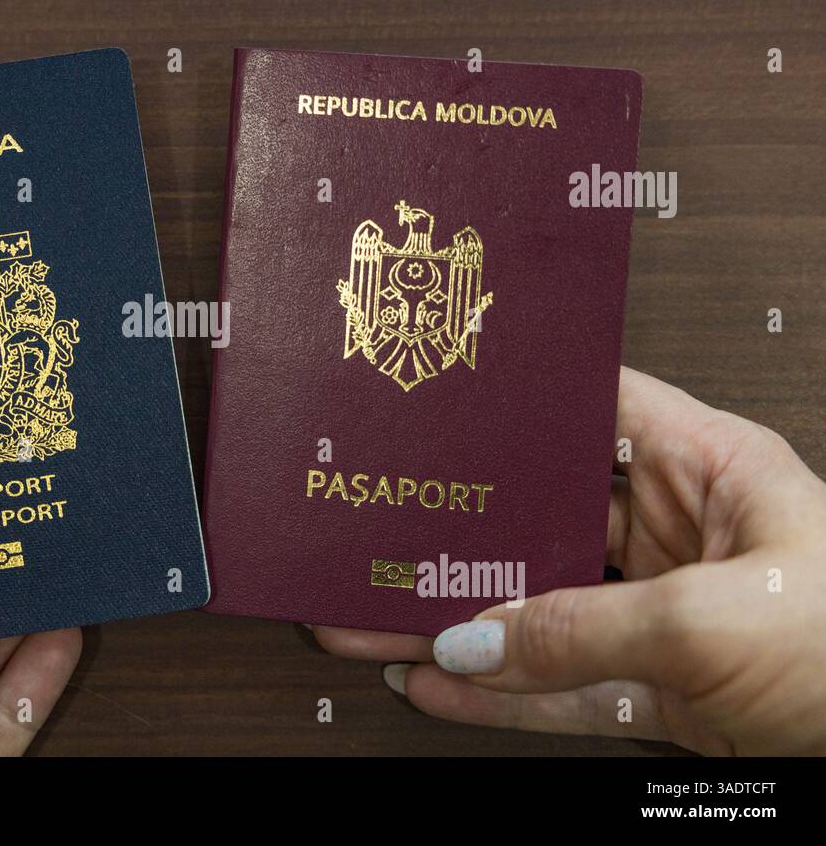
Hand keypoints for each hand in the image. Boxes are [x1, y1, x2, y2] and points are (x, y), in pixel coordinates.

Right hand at [312, 366, 825, 754]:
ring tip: (378, 616)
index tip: (443, 403)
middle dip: (462, 534)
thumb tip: (478, 637)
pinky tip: (440, 684)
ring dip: (461, 621)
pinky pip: (563, 685)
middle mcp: (680, 532)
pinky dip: (500, 693)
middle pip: (546, 521)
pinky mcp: (664, 689)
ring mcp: (667, 614)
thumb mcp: (716, 621)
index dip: (522, 401)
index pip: (595, 408)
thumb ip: (584, 628)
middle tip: (383, 533)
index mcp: (711, 468)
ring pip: (542, 610)